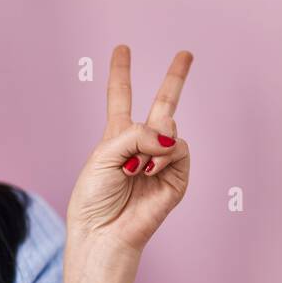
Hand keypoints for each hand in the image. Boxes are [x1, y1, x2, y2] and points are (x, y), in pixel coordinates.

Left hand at [62, 46, 193, 282]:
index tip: (121, 49)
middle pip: (162, 103)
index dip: (121, 72)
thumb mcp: (103, 155)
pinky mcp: (177, 176)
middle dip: (175, 78)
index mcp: (117, 136)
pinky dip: (164, 155)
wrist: (104, 233)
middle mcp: (141, 144)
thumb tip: (169, 134)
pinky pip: (179, 148)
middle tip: (186, 53)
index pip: (120, 97)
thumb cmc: (94, 199)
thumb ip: (135, 134)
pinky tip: (149, 171)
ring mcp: (162, 159)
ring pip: (170, 126)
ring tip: (137, 167)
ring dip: (153, 142)